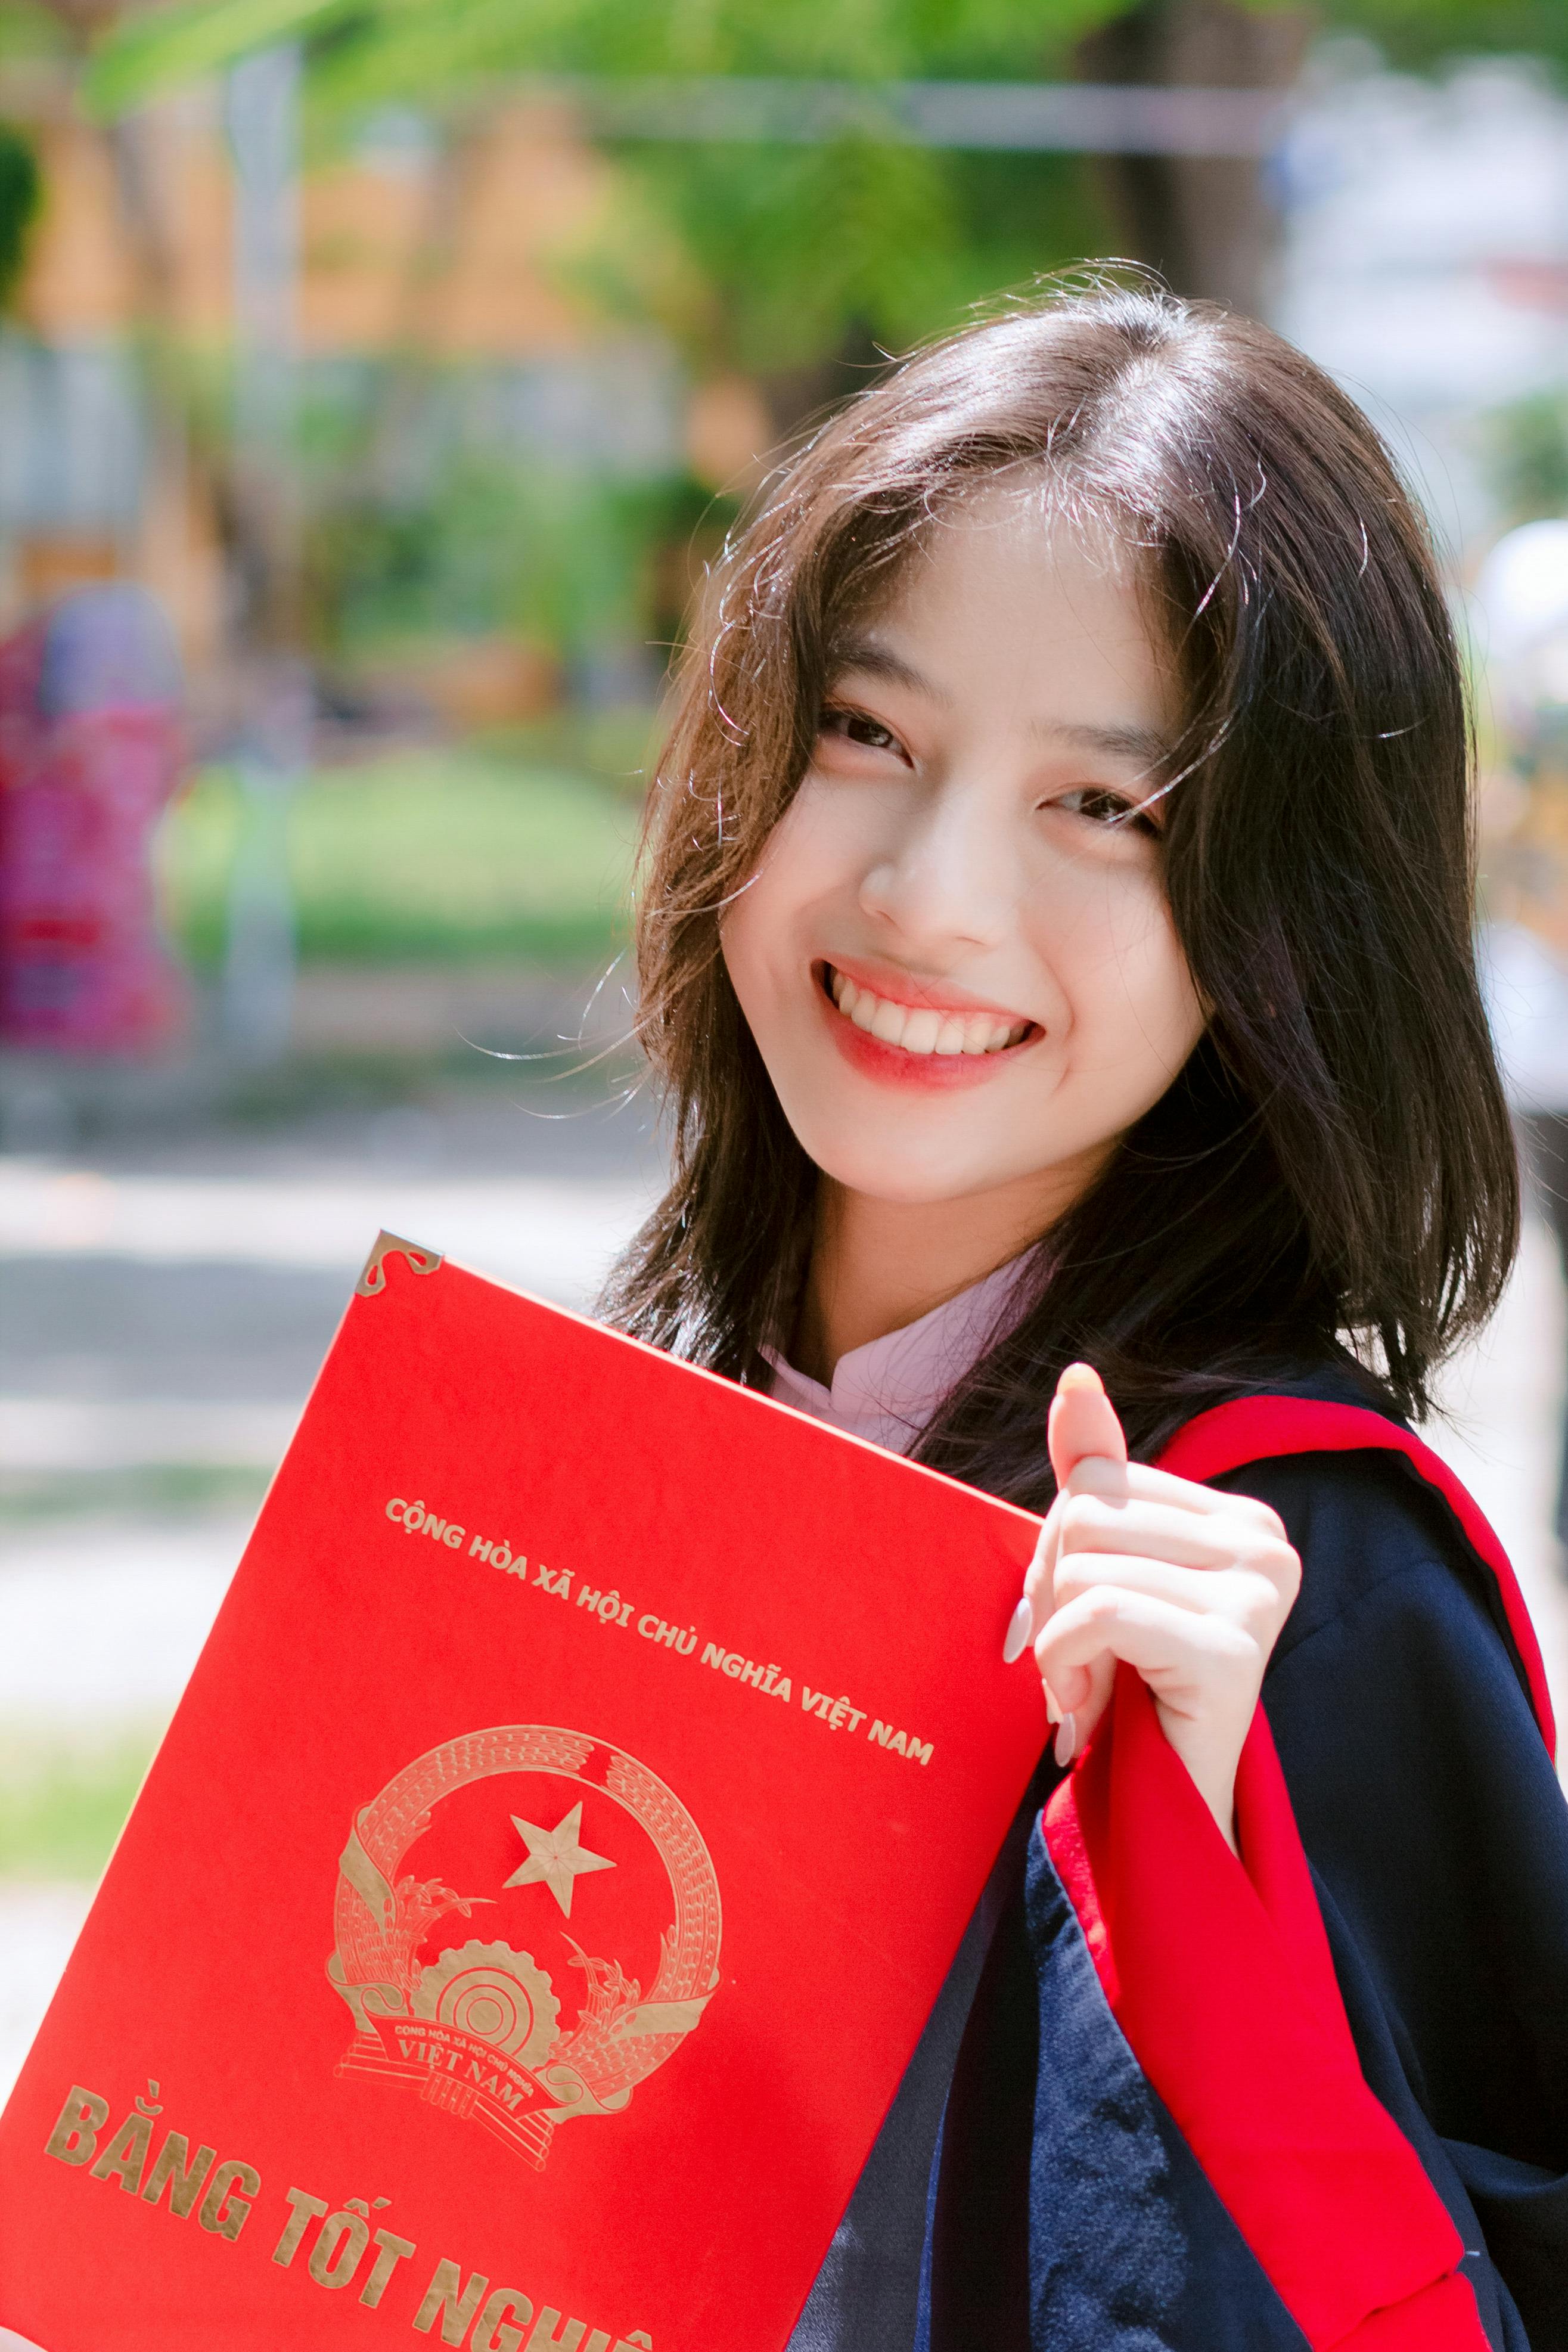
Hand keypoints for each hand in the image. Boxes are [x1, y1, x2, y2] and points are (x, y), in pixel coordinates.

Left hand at [1003, 1364, 1300, 1853]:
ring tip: (1096, 1689)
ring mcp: (1258, 1594)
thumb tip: (1077, 1376)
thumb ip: (1093, 1472)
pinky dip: (1065, 1663)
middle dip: (1049, 1594)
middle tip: (1079, 1666)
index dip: (1055, 1555)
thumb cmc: (1132, 1693)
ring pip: (1081, 1560)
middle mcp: (1266, 1543)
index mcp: (1240, 1517)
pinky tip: (1094, 1710)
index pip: (1093, 1478)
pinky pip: (1095, 1614)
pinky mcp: (1231, 1648)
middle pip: (1081, 1510)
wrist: (1165, 1820)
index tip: (1077, 1626)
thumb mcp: (1104, 1571)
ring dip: (1058, 1641)